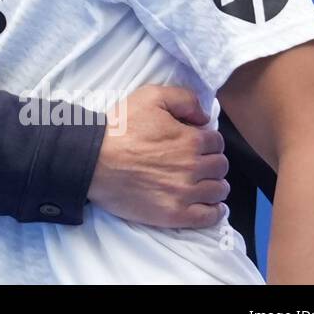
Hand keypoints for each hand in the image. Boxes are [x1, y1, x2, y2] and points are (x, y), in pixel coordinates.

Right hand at [87, 85, 229, 228]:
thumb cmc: (119, 129)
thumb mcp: (149, 97)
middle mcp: (193, 166)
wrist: (93, 160)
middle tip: (197, 162)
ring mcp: (185, 192)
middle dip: (212, 162)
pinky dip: (214, 211)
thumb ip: (183, 99)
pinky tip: (210, 205)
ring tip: (203, 183)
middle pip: (220, 166)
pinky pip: (208, 217)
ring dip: (214, 185)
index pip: (217, 142)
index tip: (197, 144)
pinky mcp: (174, 214)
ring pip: (218, 190)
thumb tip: (204, 116)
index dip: (208, 141)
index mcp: (190, 139)